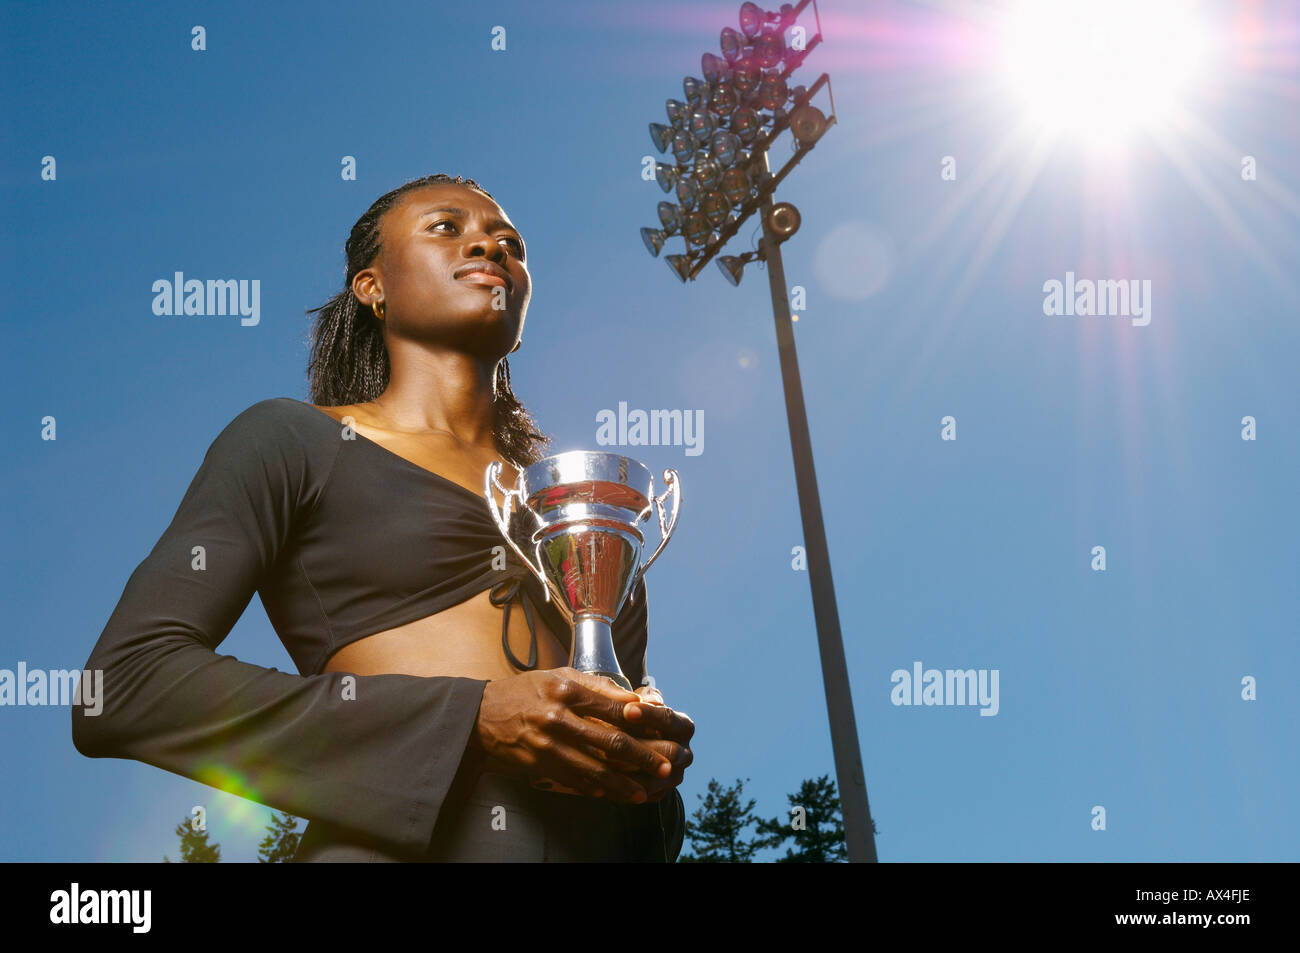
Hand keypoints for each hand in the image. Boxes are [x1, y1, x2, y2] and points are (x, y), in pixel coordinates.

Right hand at [470, 667, 676, 804]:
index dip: (642, 721)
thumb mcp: (560, 675)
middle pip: (610, 741)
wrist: (483, 713)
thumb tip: (633, 698)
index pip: (615, 708)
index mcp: (568, 690)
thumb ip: (597, 686)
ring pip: (594, 768)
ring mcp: (548, 743)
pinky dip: (595, 789)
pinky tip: (611, 794)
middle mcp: (559, 717)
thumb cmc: (528, 691)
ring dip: (622, 783)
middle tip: (665, 766)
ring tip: (642, 791)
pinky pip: (574, 780)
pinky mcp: (539, 764)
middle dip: (642, 757)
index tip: (662, 731)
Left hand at [589, 683, 693, 802]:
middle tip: (614, 738)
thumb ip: (644, 698)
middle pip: (670, 751)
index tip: (627, 710)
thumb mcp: (642, 701)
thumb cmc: (638, 714)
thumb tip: (648, 700)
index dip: (649, 715)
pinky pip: (644, 795)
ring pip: (658, 778)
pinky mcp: (660, 793)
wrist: (637, 741)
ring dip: (633, 769)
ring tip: (605, 760)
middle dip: (643, 745)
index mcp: (684, 727)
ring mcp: (674, 776)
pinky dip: (624, 788)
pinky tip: (602, 778)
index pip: (670, 720)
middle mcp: (685, 754)